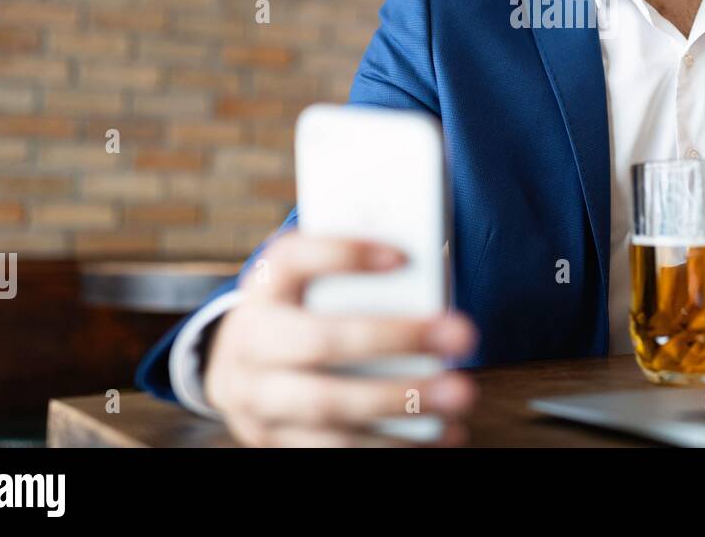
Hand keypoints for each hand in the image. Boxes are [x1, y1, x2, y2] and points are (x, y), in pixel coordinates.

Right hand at [203, 231, 479, 446]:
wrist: (240, 368)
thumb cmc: (304, 311)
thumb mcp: (313, 282)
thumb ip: (356, 276)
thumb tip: (428, 274)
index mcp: (265, 286)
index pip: (295, 258)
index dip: (344, 254)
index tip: (402, 256)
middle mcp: (251, 342)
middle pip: (321, 340)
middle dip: (396, 338)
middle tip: (464, 335)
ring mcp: (257, 399)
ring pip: (328, 407)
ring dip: (401, 404)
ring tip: (460, 394)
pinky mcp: (275, 441)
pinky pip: (335, 450)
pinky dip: (391, 445)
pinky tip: (442, 433)